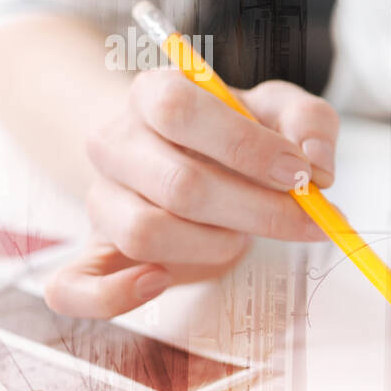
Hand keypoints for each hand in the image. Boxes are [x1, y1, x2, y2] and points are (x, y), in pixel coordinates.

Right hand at [45, 70, 338, 317]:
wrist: (190, 163)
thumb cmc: (240, 136)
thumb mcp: (282, 112)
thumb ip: (310, 124)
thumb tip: (316, 163)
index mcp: (155, 94)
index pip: (180, 109)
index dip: (247, 147)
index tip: (302, 175)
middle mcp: (116, 143)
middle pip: (178, 183)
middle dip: (258, 210)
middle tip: (306, 221)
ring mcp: (101, 199)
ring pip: (147, 233)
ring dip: (216, 245)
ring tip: (241, 234)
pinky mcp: (94, 251)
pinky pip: (74, 287)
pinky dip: (114, 296)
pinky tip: (160, 283)